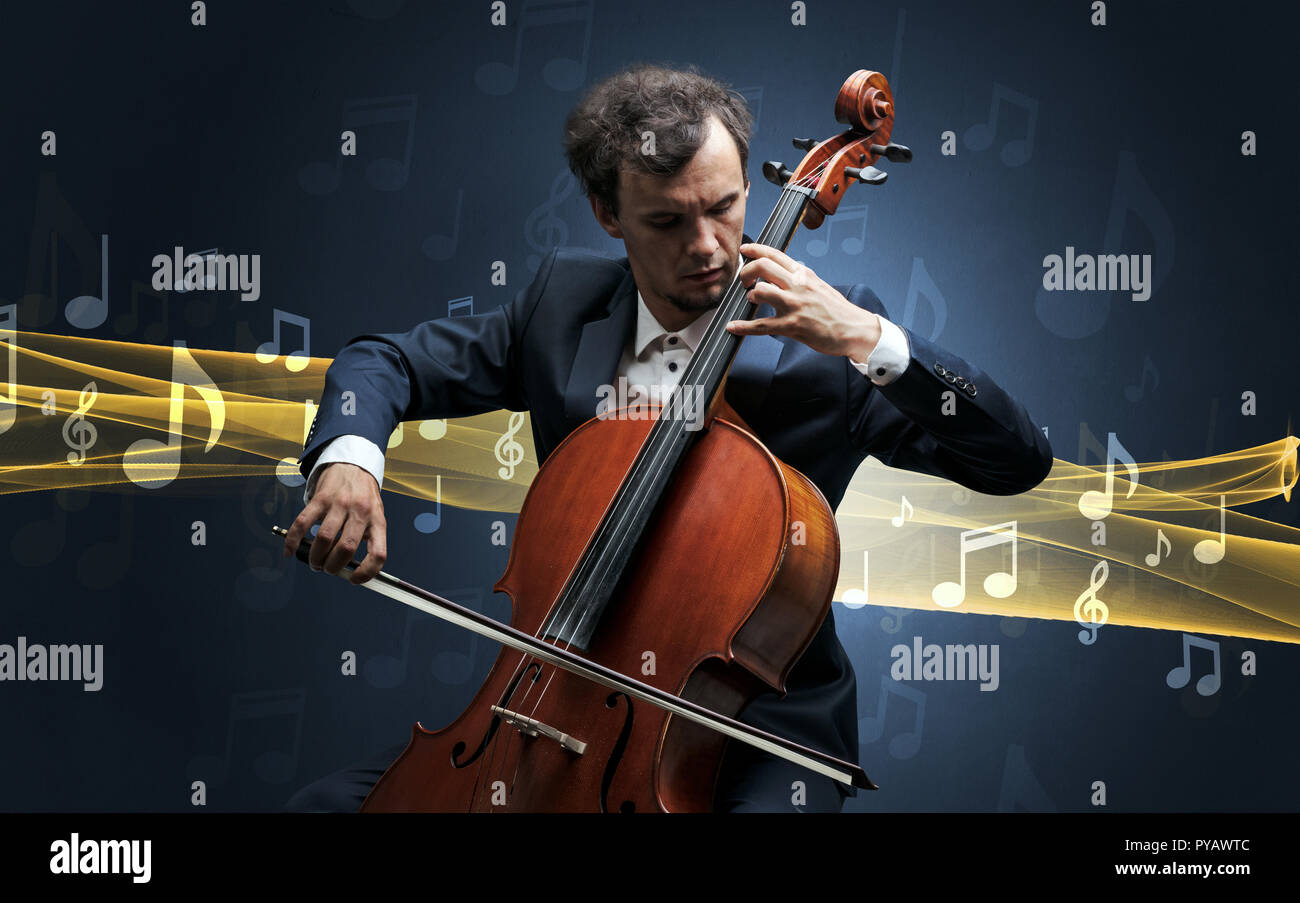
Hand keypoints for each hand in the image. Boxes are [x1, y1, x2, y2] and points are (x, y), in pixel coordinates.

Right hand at [282, 462, 386, 584]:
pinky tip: (290, 551)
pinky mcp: (320, 498)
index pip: (378, 553)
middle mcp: (360, 512)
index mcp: (377, 521)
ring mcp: (339, 504)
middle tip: (326, 568)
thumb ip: (365, 538)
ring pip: (324, 538)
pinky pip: (303, 523)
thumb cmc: (364, 496)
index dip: (367, 573)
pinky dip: (293, 541)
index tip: (353, 579)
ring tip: (314, 561)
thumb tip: (347, 568)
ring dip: (315, 557)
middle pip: (345, 548)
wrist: (353, 464)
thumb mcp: (374, 515)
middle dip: (332, 566)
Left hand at [727, 242, 880, 359]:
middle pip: (762, 266)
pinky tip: (733, 326)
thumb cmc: (838, 310)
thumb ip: (800, 278)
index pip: (775, 254)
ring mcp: (794, 305)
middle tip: (743, 281)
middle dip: (746, 272)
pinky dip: (744, 326)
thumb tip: (784, 274)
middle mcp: (798, 285)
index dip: (755, 250)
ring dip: (750, 296)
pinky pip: (761, 325)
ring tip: (752, 301)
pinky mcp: (791, 325)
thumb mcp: (819, 285)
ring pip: (760, 291)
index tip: (745, 250)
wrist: (854, 329)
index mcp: (804, 274)